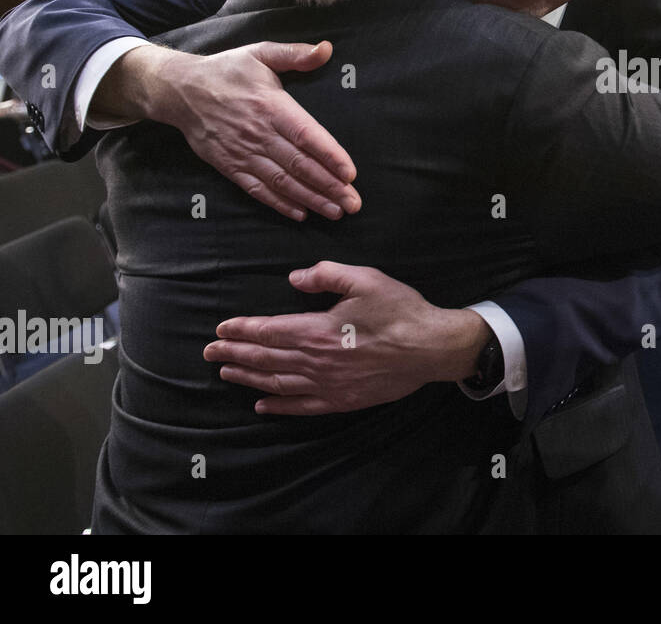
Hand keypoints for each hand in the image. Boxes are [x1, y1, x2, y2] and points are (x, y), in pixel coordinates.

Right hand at [112, 41, 360, 220]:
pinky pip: (257, 189)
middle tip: (353, 203)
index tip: (350, 173)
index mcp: (271, 106)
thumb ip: (295, 54)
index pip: (306, 135)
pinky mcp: (229, 166)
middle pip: (299, 165)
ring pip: (282, 182)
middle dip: (329, 186)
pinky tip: (300, 213)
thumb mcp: (260, 53)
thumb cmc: (227, 71)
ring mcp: (243, 153)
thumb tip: (326, 49)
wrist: (180, 90)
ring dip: (311, 199)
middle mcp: (258, 133)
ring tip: (336, 212)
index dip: (329, 155)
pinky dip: (279, 204)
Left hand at [203, 261, 492, 415]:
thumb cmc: (400, 310)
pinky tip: (262, 404)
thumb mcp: (366, 279)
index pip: (269, 330)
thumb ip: (327, 275)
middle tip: (210, 352)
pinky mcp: (341, 400)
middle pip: (266, 358)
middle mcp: (316, 361)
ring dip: (248, 377)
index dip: (242, 330)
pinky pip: (302, 406)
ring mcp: (328, 384)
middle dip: (234, 354)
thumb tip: (295, 278)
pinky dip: (278, 406)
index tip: (221, 329)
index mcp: (319, 330)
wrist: (431, 347)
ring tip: (226, 372)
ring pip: (277, 383)